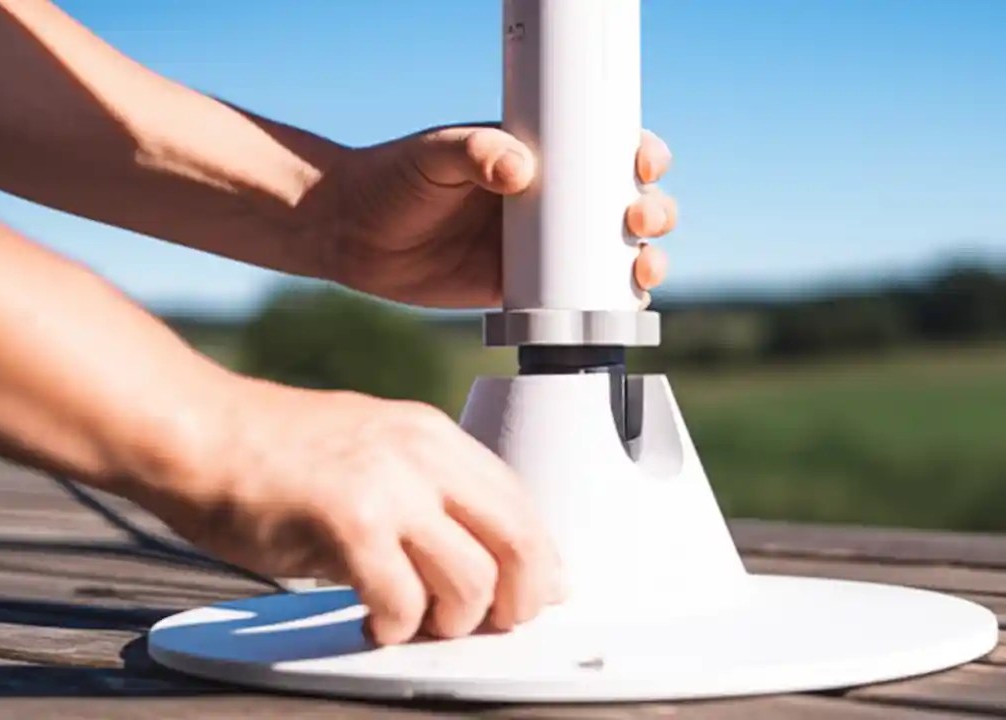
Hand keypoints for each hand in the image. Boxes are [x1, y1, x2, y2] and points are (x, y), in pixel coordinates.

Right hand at [137, 378, 561, 644]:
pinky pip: (403, 602)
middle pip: (519, 540)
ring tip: (415, 622)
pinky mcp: (349, 522)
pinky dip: (395, 627)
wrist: (198, 433)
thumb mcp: (374, 450)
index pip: (520, 503)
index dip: (539, 560)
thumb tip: (480, 551)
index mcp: (435, 435)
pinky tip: (371, 620)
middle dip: (519, 600)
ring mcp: (389, 486)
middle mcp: (424, 454)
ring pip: (472, 580)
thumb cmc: (273, 454)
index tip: (537, 594)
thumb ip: (429, 493)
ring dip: (452, 620)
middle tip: (495, 625)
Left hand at [308, 125, 676, 307]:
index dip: (639, 155)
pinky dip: (611, 304)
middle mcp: (550, 201)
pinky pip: (582, 299)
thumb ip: (473, 152)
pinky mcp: (525, 291)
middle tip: (637, 221)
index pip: (605, 150)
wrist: (352, 237)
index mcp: (539, 156)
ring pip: (615, 255)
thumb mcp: (433, 155)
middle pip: (626, 203)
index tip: (642, 163)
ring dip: (645, 261)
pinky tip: (623, 306)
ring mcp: (542, 249)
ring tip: (641, 268)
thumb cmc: (392, 180)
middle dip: (652, 211)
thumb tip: (520, 169)